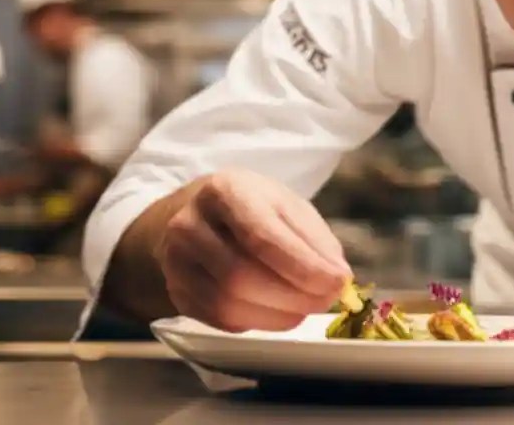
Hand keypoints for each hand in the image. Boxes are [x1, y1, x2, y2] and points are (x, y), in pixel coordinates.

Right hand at [155, 169, 351, 332]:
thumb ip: (315, 239)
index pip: (262, 236)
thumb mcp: (287, 206)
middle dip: (293, 296)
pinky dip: (258, 323)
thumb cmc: (252, 208)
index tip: (338, 282)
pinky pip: (219, 320)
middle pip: (242, 276)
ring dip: (278, 315)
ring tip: (306, 307)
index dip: (303, 266)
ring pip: (228, 304)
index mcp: (224, 191)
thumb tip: (337, 279)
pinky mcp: (177, 292)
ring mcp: (176, 262)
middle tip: (327, 300)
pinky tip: (278, 313)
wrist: (198, 215)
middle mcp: (190, 225)